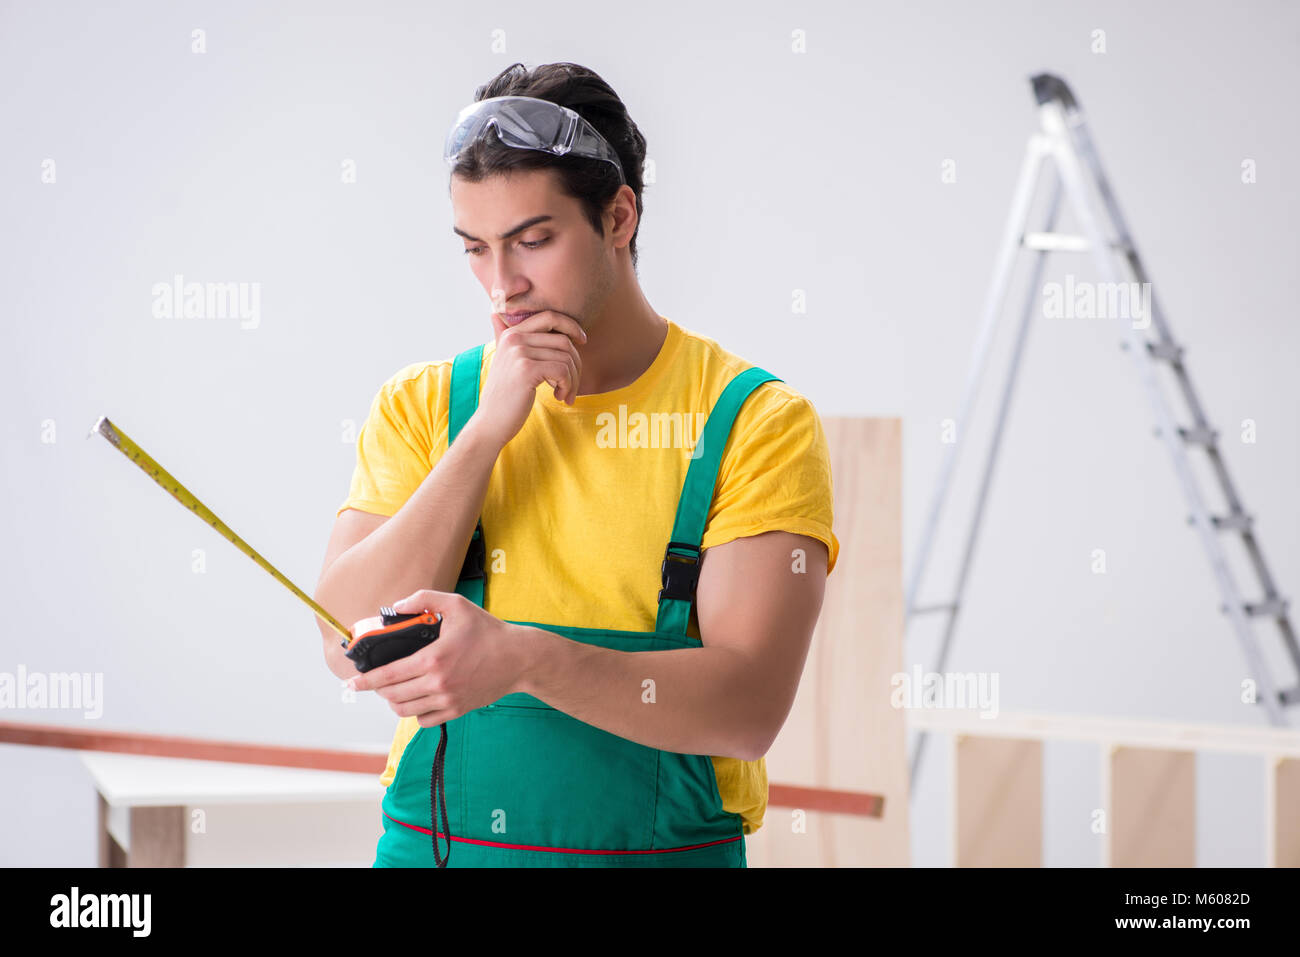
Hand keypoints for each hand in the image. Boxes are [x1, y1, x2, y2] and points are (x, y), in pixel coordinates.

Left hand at [346, 590, 528, 726]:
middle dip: (378, 688)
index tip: (350, 683)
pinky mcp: (457, 710)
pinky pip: (424, 720)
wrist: (519, 659)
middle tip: (375, 680)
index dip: (365, 681)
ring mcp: (448, 700)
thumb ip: (424, 600)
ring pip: (405, 710)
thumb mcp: (457, 605)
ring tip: (393, 689)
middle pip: (392, 695)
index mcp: (433, 659)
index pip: (389, 675)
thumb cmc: (488, 630)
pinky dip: (413, 712)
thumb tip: (396, 607)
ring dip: (393, 701)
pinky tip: (415, 698)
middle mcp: (438, 684)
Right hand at [474, 309, 586, 447]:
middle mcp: (514, 338)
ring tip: (565, 394)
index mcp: (511, 333)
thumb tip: (495, 314)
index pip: (550, 317)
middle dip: (576, 364)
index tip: (583, 342)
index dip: (571, 326)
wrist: (490, 422)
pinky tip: (559, 397)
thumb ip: (502, 337)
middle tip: (573, 385)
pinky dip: (568, 386)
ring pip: (566, 358)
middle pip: (563, 340)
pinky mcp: (526, 370)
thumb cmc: (505, 395)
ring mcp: (519, 352)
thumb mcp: (503, 361)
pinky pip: (563, 371)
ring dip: (573, 380)